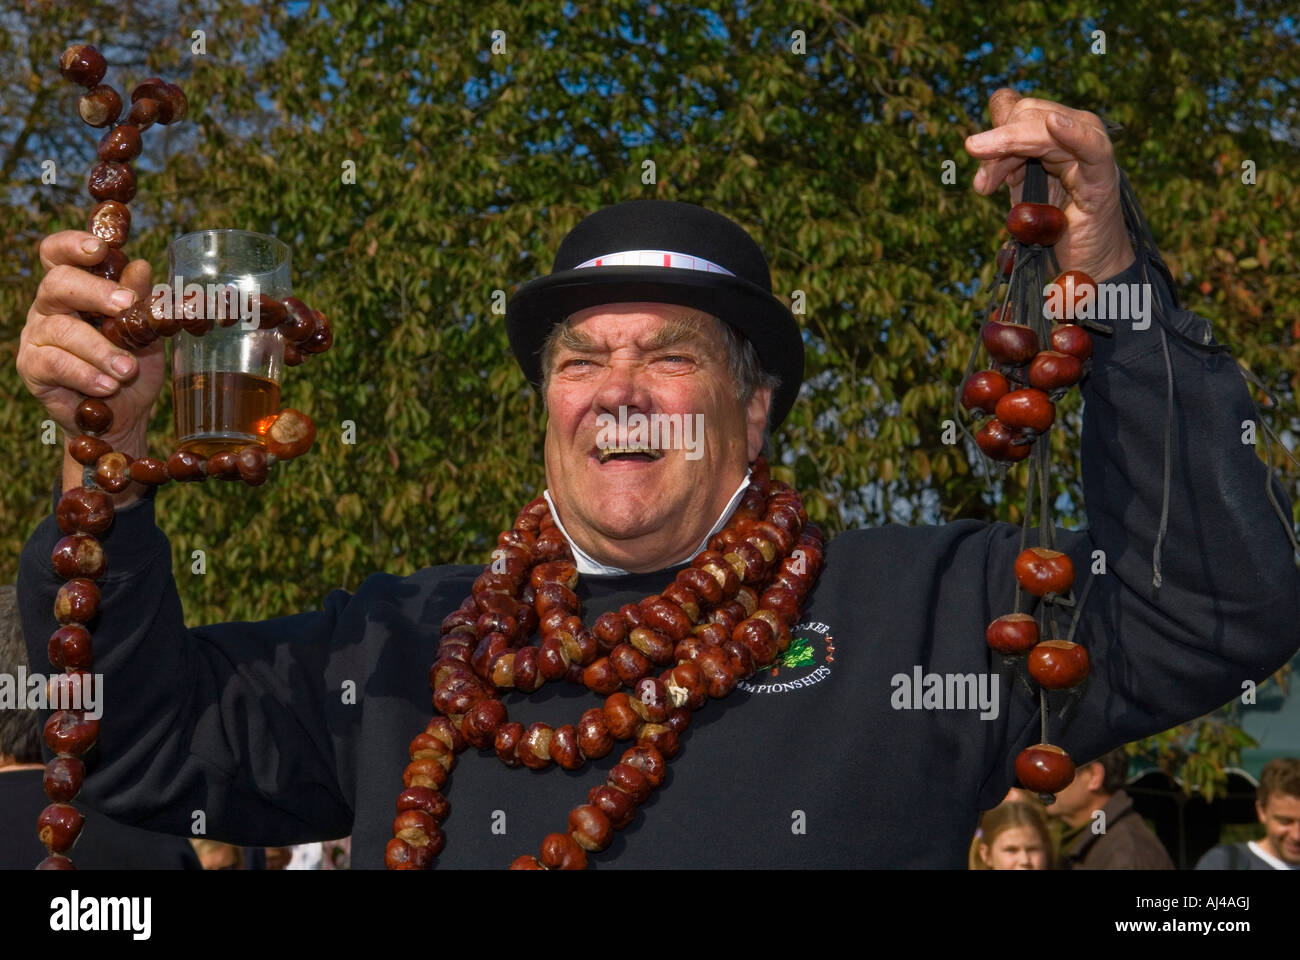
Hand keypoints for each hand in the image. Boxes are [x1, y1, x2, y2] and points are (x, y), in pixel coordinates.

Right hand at [17, 232, 163, 449]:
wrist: (123, 415)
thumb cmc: (131, 366)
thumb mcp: (145, 333)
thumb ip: (141, 303)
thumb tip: (141, 267)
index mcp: (77, 290)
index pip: (59, 255)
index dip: (73, 244)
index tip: (99, 248)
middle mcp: (51, 306)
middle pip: (58, 283)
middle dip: (94, 292)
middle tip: (125, 306)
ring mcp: (38, 335)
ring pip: (62, 329)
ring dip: (100, 349)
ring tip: (127, 369)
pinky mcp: (32, 367)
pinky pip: (54, 363)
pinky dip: (85, 374)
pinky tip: (107, 385)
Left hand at [964, 89, 1135, 282]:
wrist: (1083, 268)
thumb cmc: (1052, 232)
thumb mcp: (1019, 192)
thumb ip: (1004, 166)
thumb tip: (977, 143)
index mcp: (1052, 136)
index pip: (1019, 112)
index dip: (995, 134)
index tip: (984, 179)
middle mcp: (1073, 135)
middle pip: (1028, 114)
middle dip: (998, 147)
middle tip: (983, 186)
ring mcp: (1090, 154)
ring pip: (1047, 128)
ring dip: (1011, 145)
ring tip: (987, 182)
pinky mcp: (1102, 179)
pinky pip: (1092, 147)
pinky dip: (1073, 134)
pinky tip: (1054, 124)